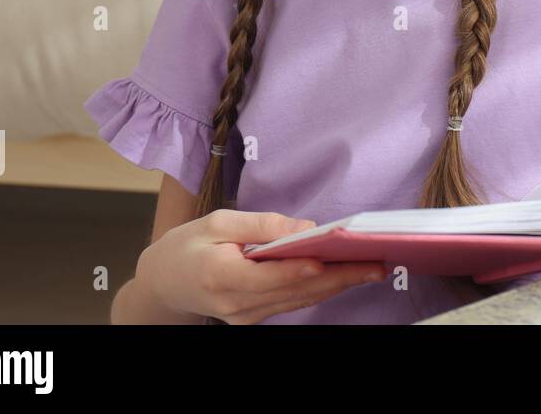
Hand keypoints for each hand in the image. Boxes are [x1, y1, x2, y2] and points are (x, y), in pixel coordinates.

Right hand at [137, 209, 386, 324]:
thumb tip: (306, 228)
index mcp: (220, 276)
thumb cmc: (188, 246)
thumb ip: (261, 225)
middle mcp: (236, 304)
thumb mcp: (217, 222)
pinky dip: (320, 289)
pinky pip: (292, 303)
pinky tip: (345, 276)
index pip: (271, 275)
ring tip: (372, 269)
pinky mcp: (254, 317)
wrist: (162, 284)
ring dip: (338, 285)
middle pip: (296, 291)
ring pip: (299, 301)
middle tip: (377, 264)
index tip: (338, 256)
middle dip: (340, 277)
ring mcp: (246, 316)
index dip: (305, 267)